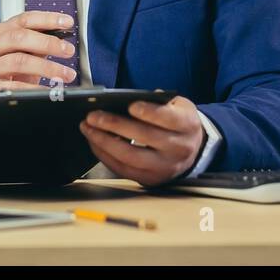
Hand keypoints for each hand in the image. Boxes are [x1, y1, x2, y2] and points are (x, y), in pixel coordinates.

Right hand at [0, 10, 77, 93]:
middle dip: (48, 43)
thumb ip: (34, 44)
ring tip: (66, 74)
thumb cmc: (3, 73)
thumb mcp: (16, 54)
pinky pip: (17, 86)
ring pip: (20, 61)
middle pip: (20, 37)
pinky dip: (37, 88)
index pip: (23, 19)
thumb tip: (63, 40)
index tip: (68, 22)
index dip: (47, 19)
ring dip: (48, 67)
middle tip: (69, 50)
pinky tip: (51, 90)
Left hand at [80, 95, 204, 186]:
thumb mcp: (176, 105)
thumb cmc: (177, 121)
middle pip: (145, 138)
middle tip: (94, 116)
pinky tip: (94, 142)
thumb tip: (124, 100)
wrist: (192, 149)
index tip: (131, 105)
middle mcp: (179, 149)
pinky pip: (124, 169)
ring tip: (88, 128)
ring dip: (104, 142)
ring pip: (131, 157)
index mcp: (187, 125)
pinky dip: (106, 155)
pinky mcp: (150, 179)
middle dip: (116, 126)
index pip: (169, 119)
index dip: (150, 113)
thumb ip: (157, 101)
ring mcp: (165, 167)